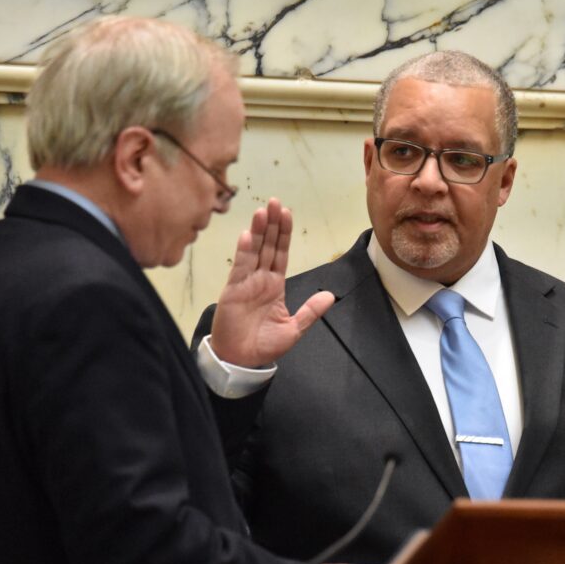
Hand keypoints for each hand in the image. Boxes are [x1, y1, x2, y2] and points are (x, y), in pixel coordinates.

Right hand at [210, 199, 333, 366]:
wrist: (242, 361)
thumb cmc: (264, 346)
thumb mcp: (294, 328)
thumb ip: (310, 311)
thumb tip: (330, 296)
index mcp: (275, 285)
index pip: (281, 254)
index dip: (284, 234)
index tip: (286, 214)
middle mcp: (260, 279)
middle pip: (268, 246)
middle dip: (272, 224)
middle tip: (275, 202)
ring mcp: (246, 283)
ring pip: (254, 251)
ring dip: (258, 231)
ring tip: (262, 211)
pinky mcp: (233, 290)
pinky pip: (240, 267)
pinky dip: (244, 251)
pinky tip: (248, 236)